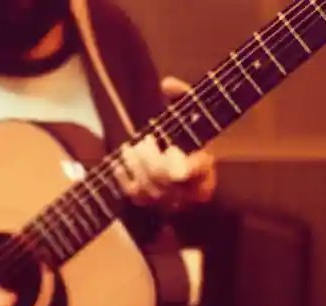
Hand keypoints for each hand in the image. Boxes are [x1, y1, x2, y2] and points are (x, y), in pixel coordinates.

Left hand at [112, 76, 216, 210]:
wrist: (180, 163)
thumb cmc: (188, 134)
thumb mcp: (192, 113)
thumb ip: (183, 95)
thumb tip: (166, 83)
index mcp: (205, 172)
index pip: (197, 171)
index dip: (185, 166)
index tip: (173, 150)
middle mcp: (188, 192)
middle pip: (166, 179)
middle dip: (152, 158)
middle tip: (146, 140)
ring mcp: (166, 201)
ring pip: (148, 188)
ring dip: (136, 165)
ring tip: (131, 148)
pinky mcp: (147, 203)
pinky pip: (133, 194)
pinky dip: (124, 177)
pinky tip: (120, 161)